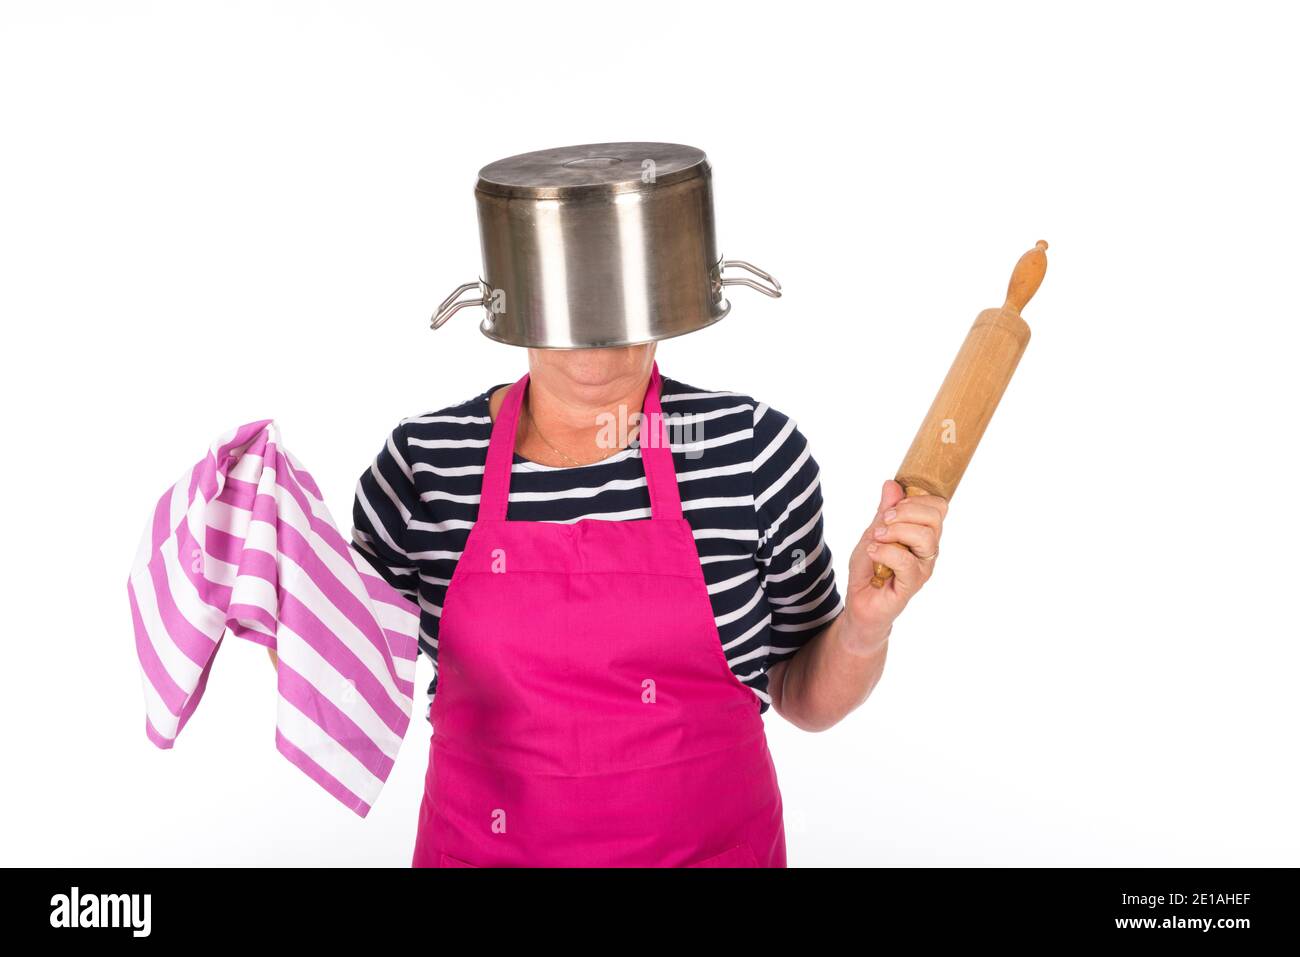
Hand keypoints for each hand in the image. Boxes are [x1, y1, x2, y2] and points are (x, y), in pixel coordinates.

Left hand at [841, 480, 946, 653]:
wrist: (860, 602)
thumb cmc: (870, 569)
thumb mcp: (873, 532)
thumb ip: (885, 511)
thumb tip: (892, 484)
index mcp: (923, 534)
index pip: (938, 507)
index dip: (916, 500)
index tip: (891, 508)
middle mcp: (928, 550)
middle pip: (935, 517)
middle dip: (906, 512)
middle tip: (883, 522)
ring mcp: (922, 568)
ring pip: (924, 537)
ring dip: (895, 532)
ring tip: (876, 539)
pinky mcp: (911, 585)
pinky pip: (907, 562)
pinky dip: (885, 551)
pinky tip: (872, 553)